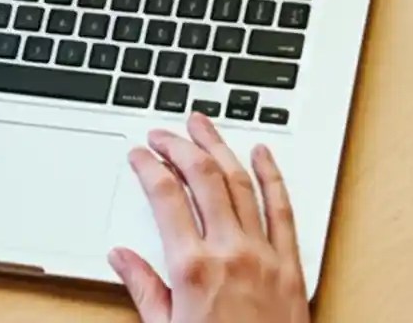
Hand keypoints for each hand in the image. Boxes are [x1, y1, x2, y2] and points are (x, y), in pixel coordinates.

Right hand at [109, 113, 309, 322]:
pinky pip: (282, 209)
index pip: (164, 198)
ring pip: (240, 183)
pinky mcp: (291, 265)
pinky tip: (262, 154)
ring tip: (203, 125)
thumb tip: (121, 256)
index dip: (148, 167)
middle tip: (164, 132)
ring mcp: (263, 255)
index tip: (139, 154)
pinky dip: (272, 176)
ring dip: (220, 147)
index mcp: (192, 269)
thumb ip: (144, 288)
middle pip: (202, 178)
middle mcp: (229, 253)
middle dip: (180, 146)